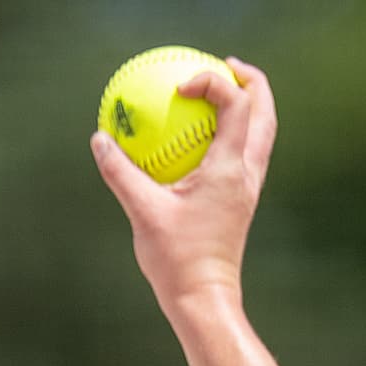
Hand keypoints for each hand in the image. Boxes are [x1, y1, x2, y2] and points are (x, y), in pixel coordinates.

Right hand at [91, 56, 277, 310]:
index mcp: (229, 170)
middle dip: (250, 83)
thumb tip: (100, 138)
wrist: (205, 299)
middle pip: (265, 114)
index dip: (214, 81)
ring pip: (261, 135)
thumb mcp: (141, 211)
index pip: (237, 106)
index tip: (182, 85)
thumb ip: (120, 171)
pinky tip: (201, 134)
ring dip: (248, 107)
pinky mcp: (241, 201)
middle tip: (225, 65)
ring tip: (219, 91)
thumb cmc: (176, 260)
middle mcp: (247, 175)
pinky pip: (243, 154)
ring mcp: (248, 188)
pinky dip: (231, 134)